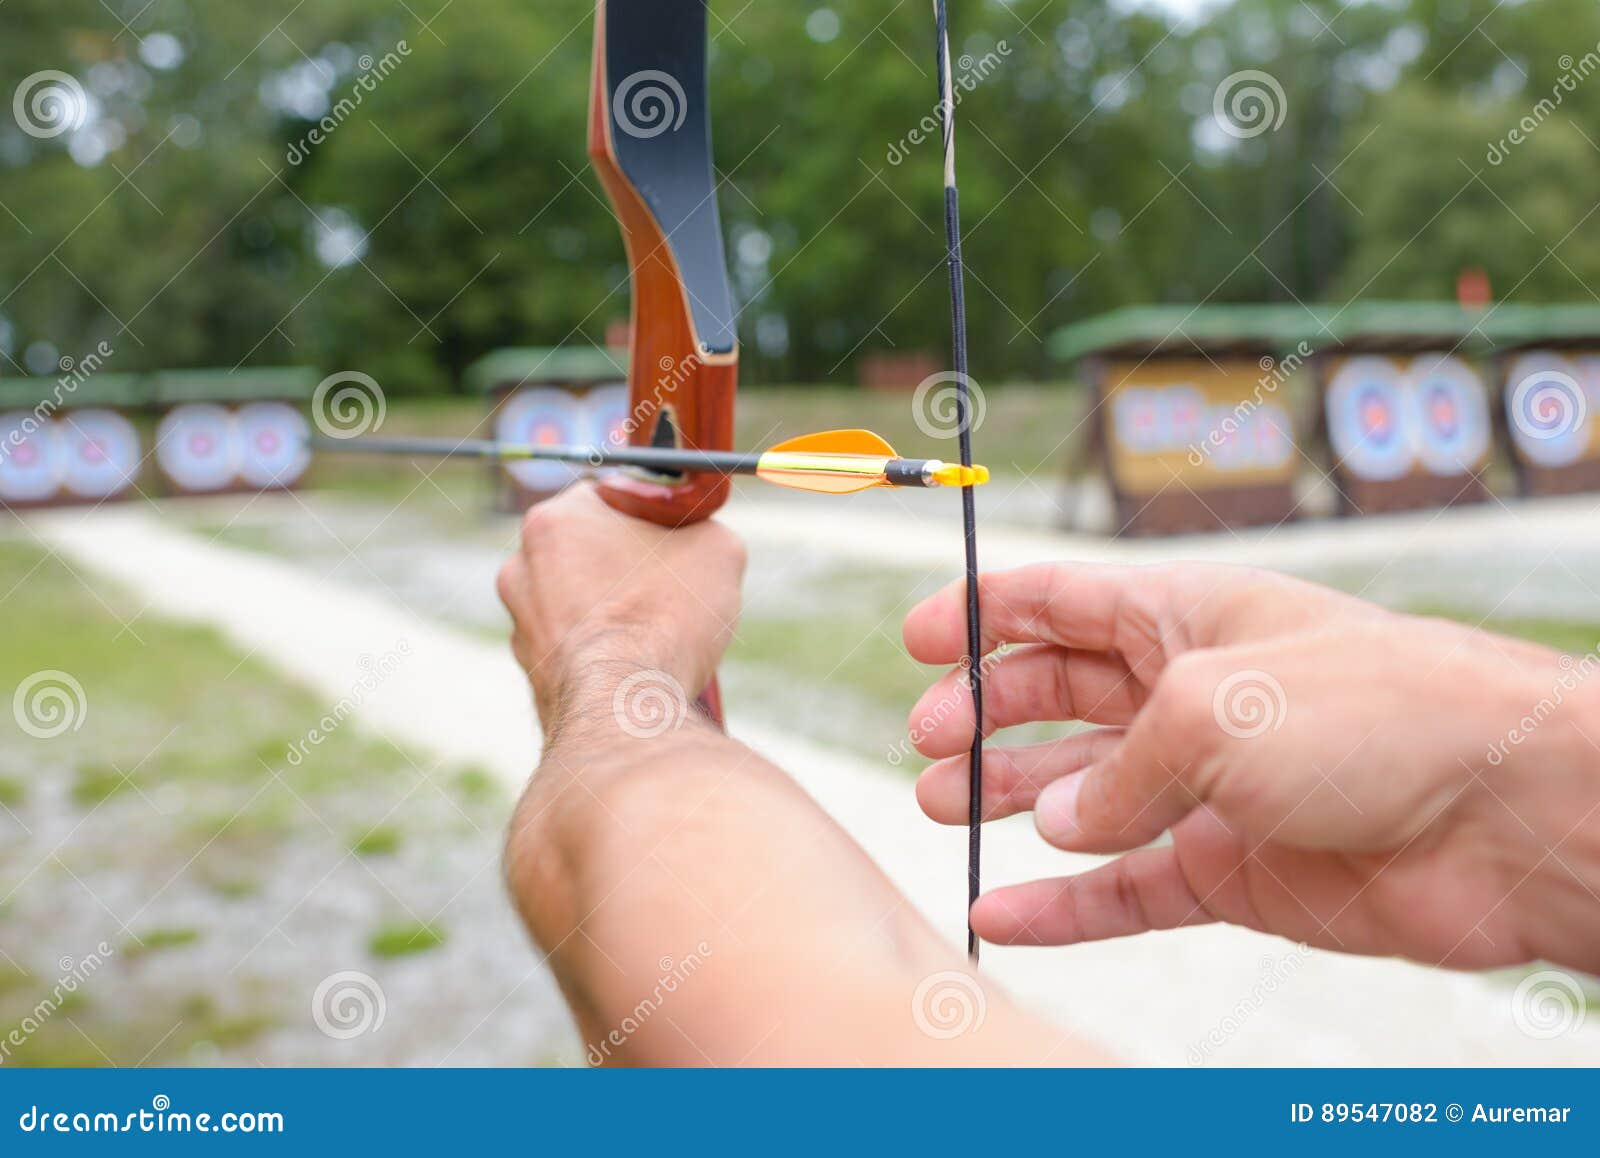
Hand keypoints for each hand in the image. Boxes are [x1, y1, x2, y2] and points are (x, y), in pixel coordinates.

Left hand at [497, 483, 745, 724]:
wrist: (626, 706)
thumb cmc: (665, 617)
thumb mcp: (716, 548)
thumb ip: (703, 529)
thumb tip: (700, 541)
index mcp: (556, 518)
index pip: (611, 499)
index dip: (653, 520)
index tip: (678, 544)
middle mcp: (522, 565)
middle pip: (590, 551)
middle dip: (630, 567)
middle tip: (671, 590)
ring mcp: (521, 621)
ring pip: (580, 602)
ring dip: (615, 612)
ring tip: (657, 636)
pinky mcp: (531, 671)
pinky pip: (577, 648)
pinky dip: (603, 653)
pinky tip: (636, 668)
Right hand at [905, 563, 1599, 972]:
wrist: (1502, 815)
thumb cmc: (1378, 713)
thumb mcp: (1209, 706)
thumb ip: (1116, 766)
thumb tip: (1063, 822)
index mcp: (1189, 616)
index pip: (1065, 602)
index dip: (987, 615)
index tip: (919, 638)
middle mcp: (1192, 696)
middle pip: (1061, 696)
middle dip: (986, 714)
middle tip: (926, 742)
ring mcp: (1211, 786)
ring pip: (1082, 796)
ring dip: (1010, 801)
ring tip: (943, 809)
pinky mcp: (1231, 870)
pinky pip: (1123, 889)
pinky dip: (1060, 902)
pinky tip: (1002, 909)